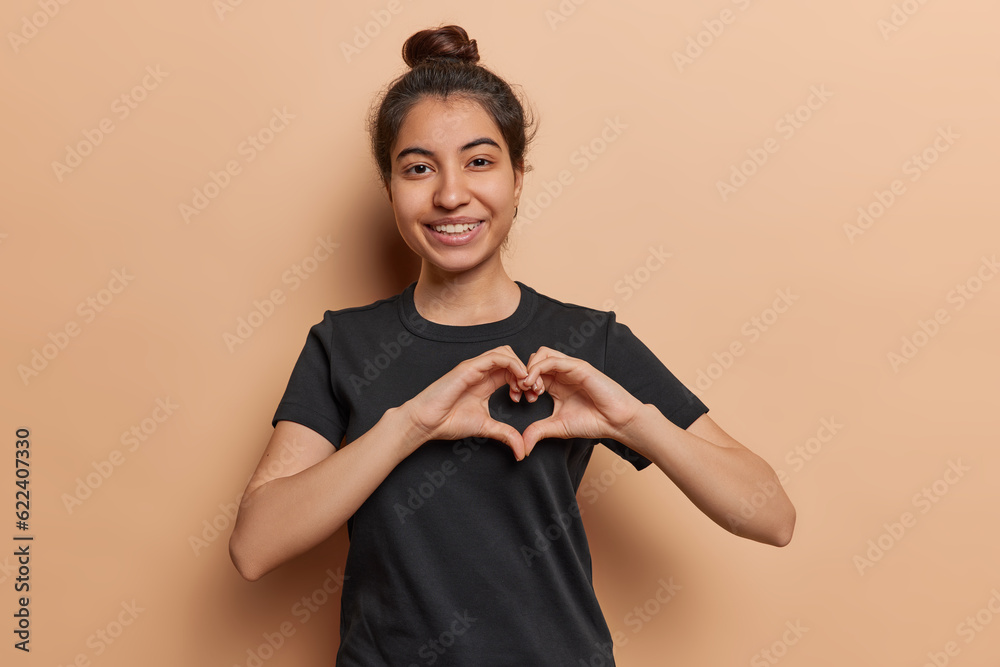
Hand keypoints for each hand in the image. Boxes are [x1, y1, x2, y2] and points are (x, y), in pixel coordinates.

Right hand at [402, 345, 543, 459]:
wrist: (426, 422)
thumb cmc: (449, 422)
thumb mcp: (486, 428)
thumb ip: (505, 434)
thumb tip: (522, 451)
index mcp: (486, 382)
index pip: (512, 371)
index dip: (527, 381)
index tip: (533, 397)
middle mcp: (481, 371)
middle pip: (512, 359)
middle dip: (528, 372)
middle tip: (534, 391)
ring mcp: (475, 367)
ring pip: (506, 352)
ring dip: (521, 367)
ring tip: (527, 385)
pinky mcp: (469, 367)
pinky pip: (496, 357)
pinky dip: (512, 364)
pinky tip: (519, 380)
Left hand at [520, 346, 643, 455]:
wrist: (615, 421)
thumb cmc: (593, 422)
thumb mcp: (558, 426)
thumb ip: (538, 431)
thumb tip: (521, 446)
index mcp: (556, 384)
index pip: (531, 372)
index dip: (520, 383)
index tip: (518, 399)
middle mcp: (562, 373)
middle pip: (533, 359)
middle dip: (522, 373)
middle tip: (522, 392)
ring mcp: (570, 368)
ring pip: (542, 354)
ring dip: (530, 368)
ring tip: (529, 387)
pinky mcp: (578, 367)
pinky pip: (553, 360)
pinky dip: (539, 369)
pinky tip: (536, 386)